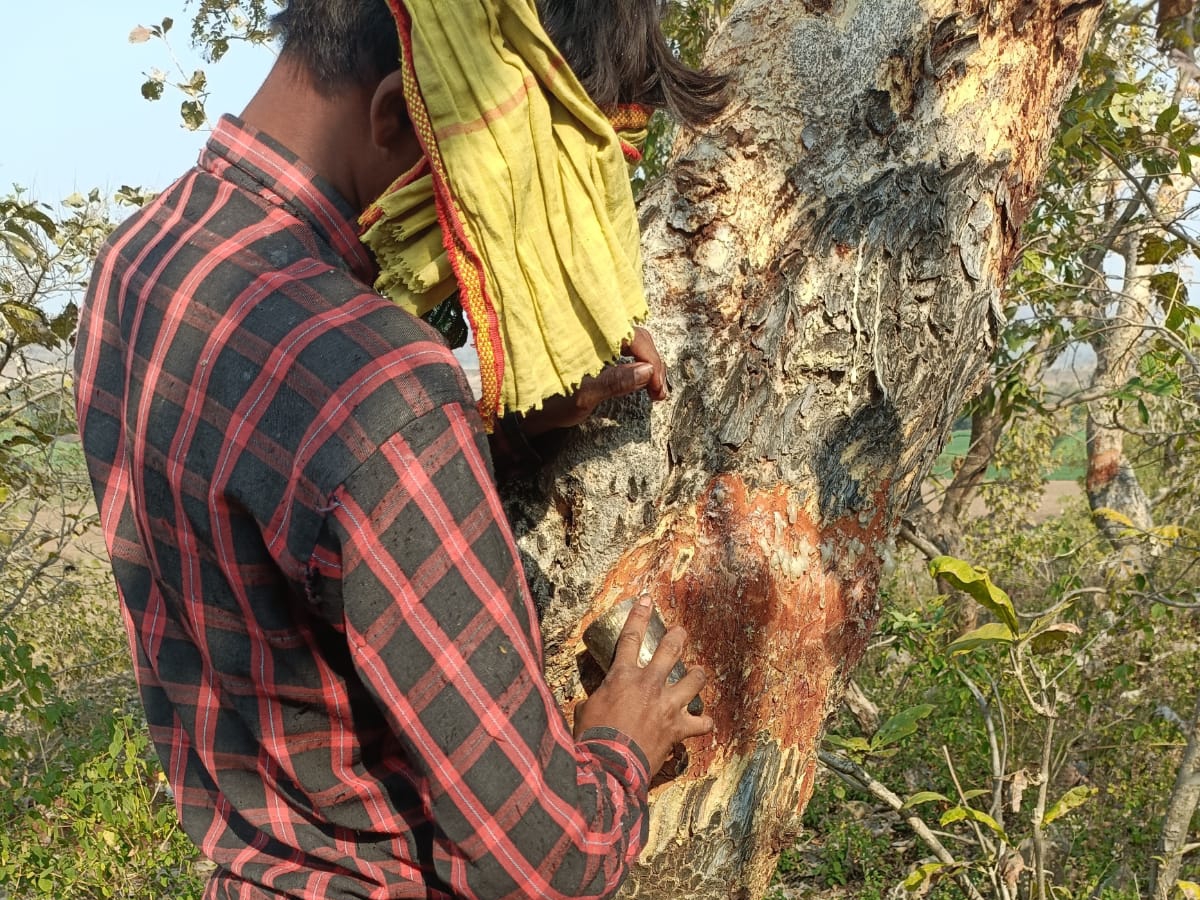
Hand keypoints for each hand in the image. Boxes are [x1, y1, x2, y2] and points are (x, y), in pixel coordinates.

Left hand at [520, 327, 667, 435]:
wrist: (526, 412)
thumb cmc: (548, 402)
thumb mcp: (582, 396)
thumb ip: (614, 382)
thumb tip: (647, 371)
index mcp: (589, 335)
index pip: (634, 336)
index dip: (651, 360)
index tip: (657, 389)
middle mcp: (593, 332)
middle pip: (637, 337)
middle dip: (653, 363)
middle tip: (659, 393)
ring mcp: (595, 342)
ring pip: (633, 344)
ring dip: (647, 365)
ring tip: (654, 392)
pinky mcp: (596, 353)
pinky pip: (624, 352)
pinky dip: (637, 366)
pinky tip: (642, 383)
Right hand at [572, 596, 712, 775]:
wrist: (610, 765)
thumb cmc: (592, 737)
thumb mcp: (586, 709)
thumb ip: (597, 698)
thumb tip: (594, 701)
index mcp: (622, 676)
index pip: (630, 638)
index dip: (639, 617)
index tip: (647, 600)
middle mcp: (648, 684)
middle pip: (669, 651)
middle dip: (677, 637)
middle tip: (681, 631)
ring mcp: (667, 705)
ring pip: (693, 680)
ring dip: (697, 675)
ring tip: (699, 672)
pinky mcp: (677, 728)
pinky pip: (700, 723)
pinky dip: (703, 723)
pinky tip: (705, 722)